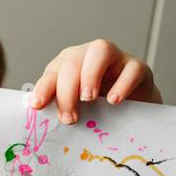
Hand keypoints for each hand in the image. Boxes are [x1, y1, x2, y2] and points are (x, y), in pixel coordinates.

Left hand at [31, 39, 160, 123]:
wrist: (134, 107)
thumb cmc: (100, 107)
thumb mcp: (77, 108)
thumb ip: (62, 109)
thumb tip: (42, 123)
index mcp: (67, 65)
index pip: (52, 73)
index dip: (43, 88)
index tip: (38, 106)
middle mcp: (88, 56)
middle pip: (72, 63)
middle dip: (67, 91)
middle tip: (69, 118)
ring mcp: (115, 58)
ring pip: (100, 51)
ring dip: (90, 75)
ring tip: (88, 99)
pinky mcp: (137, 67)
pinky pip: (131, 69)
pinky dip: (122, 84)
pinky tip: (114, 101)